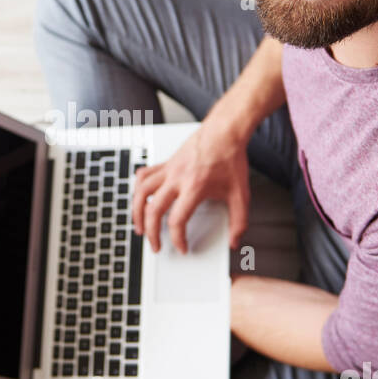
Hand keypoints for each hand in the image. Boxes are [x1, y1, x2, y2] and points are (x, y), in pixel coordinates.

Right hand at [130, 117, 249, 254]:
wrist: (226, 131)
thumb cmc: (231, 158)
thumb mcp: (241, 194)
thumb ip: (239, 221)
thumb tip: (234, 241)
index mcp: (194, 187)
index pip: (177, 220)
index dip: (178, 239)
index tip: (182, 247)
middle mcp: (177, 178)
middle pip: (153, 209)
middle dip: (151, 232)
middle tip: (155, 245)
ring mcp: (169, 169)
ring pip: (141, 192)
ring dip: (136, 212)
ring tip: (139, 226)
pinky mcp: (166, 162)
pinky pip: (144, 175)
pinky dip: (138, 187)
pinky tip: (140, 197)